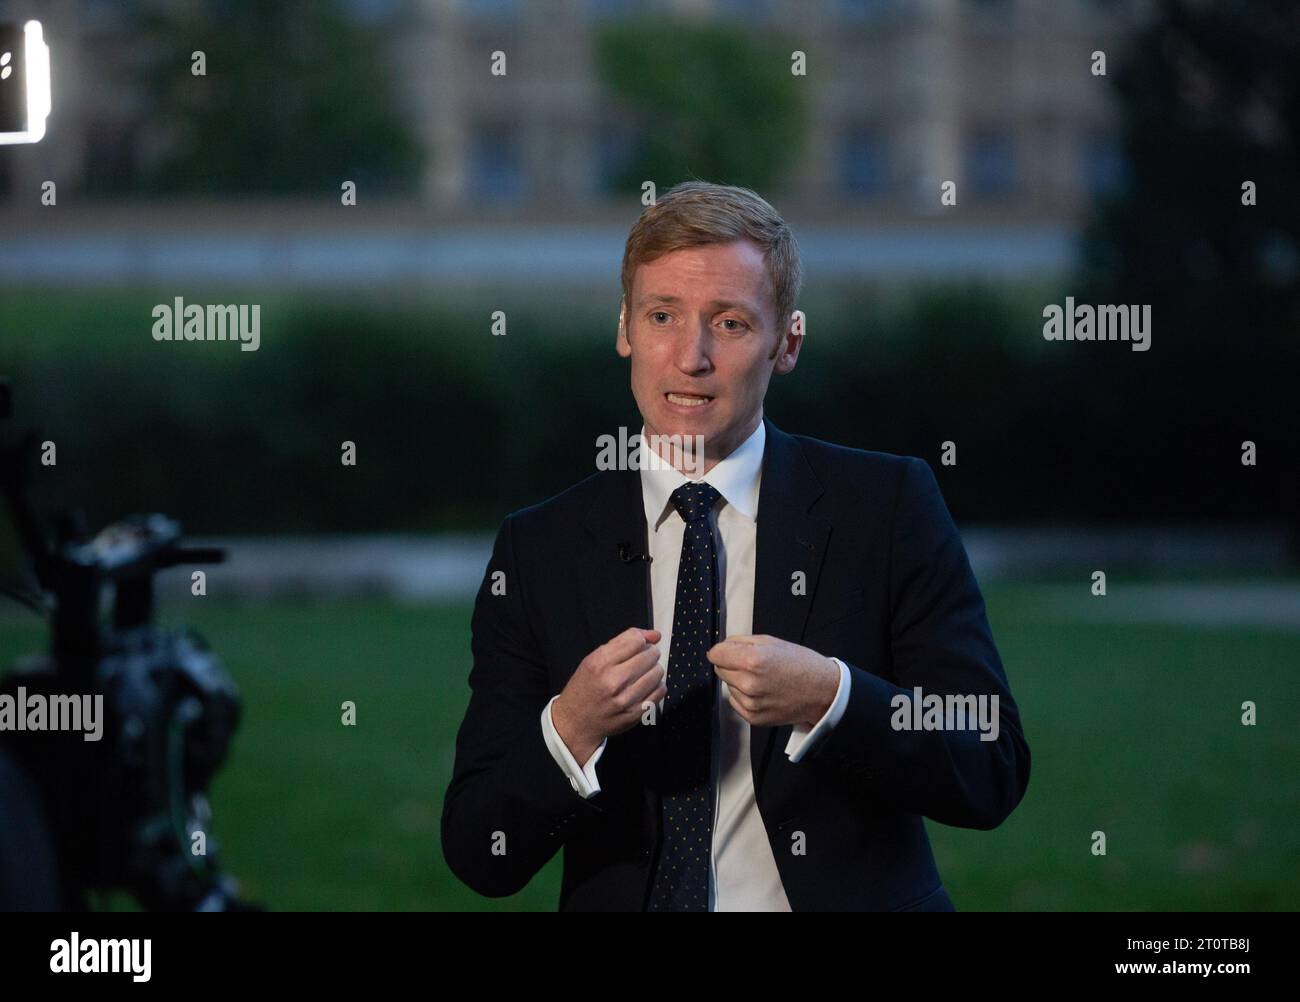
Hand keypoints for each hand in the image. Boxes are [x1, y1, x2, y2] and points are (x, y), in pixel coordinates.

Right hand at [552, 627, 665, 763]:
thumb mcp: (593, 659)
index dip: (641, 640)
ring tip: (642, 674)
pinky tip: (644, 687)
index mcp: (600, 663)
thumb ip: (623, 643)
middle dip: (649, 654)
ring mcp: (626, 699)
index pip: (636, 640)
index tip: (639, 646)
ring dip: (653, 670)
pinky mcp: (636, 713)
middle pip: (650, 655)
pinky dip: (656, 686)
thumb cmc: (585, 688)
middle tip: (640, 661)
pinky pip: (661, 691)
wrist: (576, 722)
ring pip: (658, 672)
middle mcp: (613, 681)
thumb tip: (655, 635)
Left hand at [707, 634, 838, 727]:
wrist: (822, 692)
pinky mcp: (753, 717)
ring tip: (763, 679)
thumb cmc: (800, 664)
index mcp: (752, 660)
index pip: (715, 654)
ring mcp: (750, 703)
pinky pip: (735, 702)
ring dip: (739, 681)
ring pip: (728, 686)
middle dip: (731, 665)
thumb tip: (720, 647)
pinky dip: (744, 696)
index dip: (722, 650)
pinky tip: (763, 692)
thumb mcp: (772, 641)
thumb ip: (741, 641)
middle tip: (753, 665)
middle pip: (719, 670)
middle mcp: (748, 683)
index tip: (729, 651)